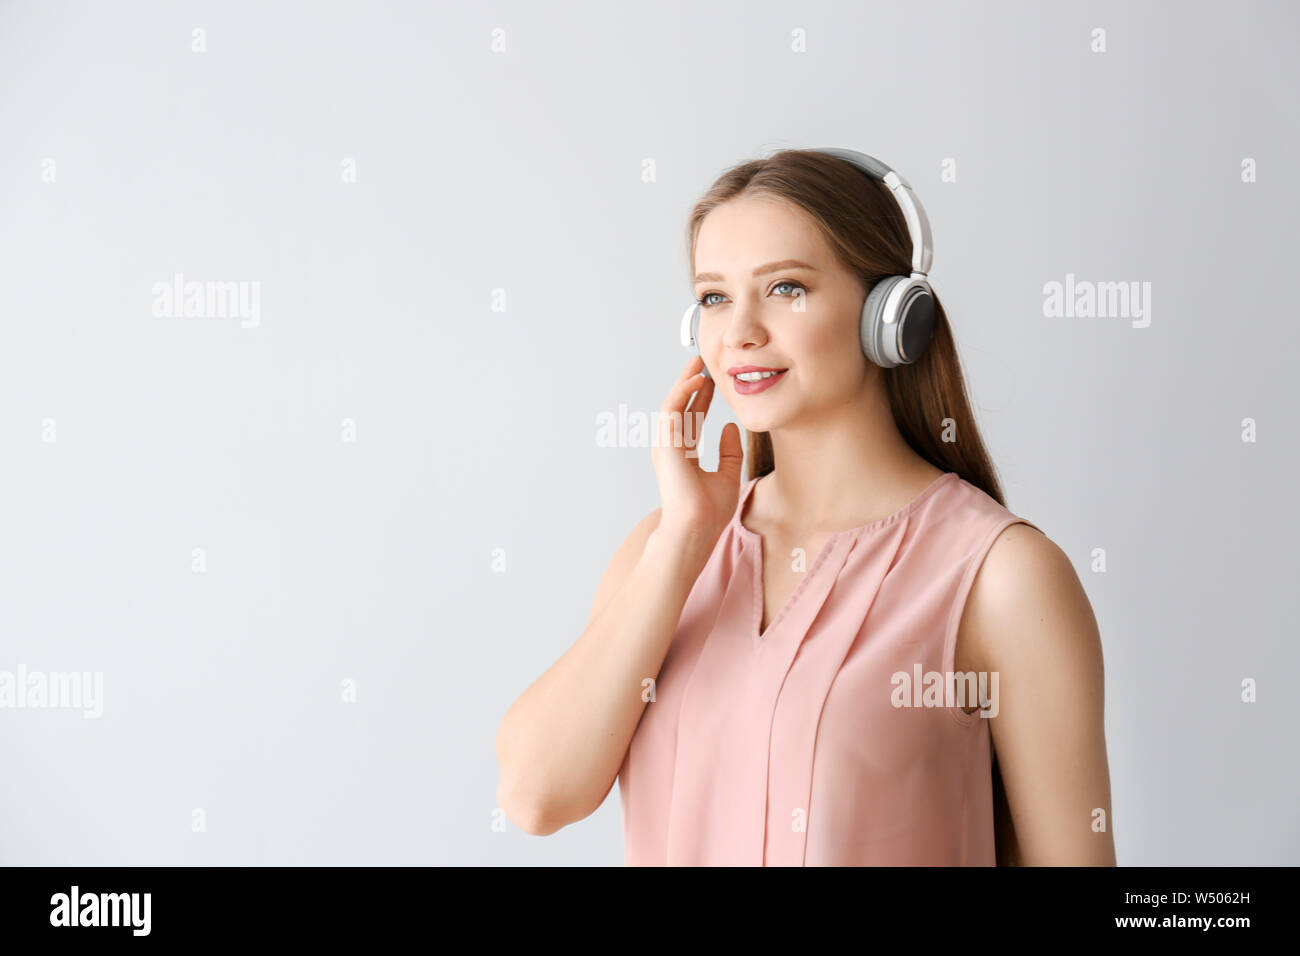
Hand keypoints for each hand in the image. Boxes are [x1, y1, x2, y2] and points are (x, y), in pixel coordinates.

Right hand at [650, 354, 743, 547]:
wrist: (697, 528)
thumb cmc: (709, 511)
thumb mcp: (728, 475)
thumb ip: (729, 452)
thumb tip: (730, 428)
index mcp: (683, 455)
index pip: (691, 419)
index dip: (700, 399)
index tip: (711, 381)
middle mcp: (671, 448)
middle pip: (679, 408)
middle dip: (690, 384)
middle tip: (702, 363)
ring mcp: (666, 446)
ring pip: (672, 405)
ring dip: (684, 383)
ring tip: (698, 364)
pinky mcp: (665, 444)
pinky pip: (671, 411)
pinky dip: (682, 394)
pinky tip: (696, 381)